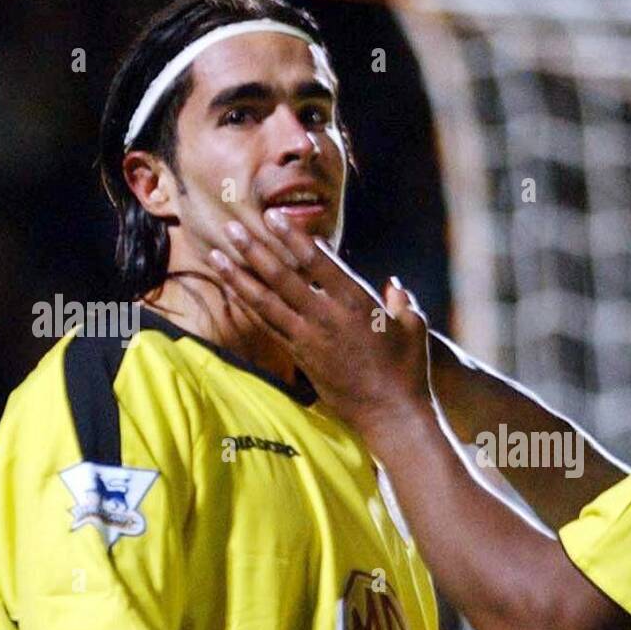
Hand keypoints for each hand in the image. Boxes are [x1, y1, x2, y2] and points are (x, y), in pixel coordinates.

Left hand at [207, 212, 431, 443]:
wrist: (391, 413)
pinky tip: (234, 291)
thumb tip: (393, 285)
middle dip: (255, 249)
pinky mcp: (300, 357)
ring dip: (239, 276)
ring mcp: (310, 338)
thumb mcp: (414, 326)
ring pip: (266, 301)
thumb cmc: (409, 369)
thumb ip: (401, 300)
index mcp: (356, 302)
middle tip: (231, 226)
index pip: (318, 261)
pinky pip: (269, 325)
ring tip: (216, 255)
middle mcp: (327, 316)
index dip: (293, 236)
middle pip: (282, 277)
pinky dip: (250, 305)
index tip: (273, 216)